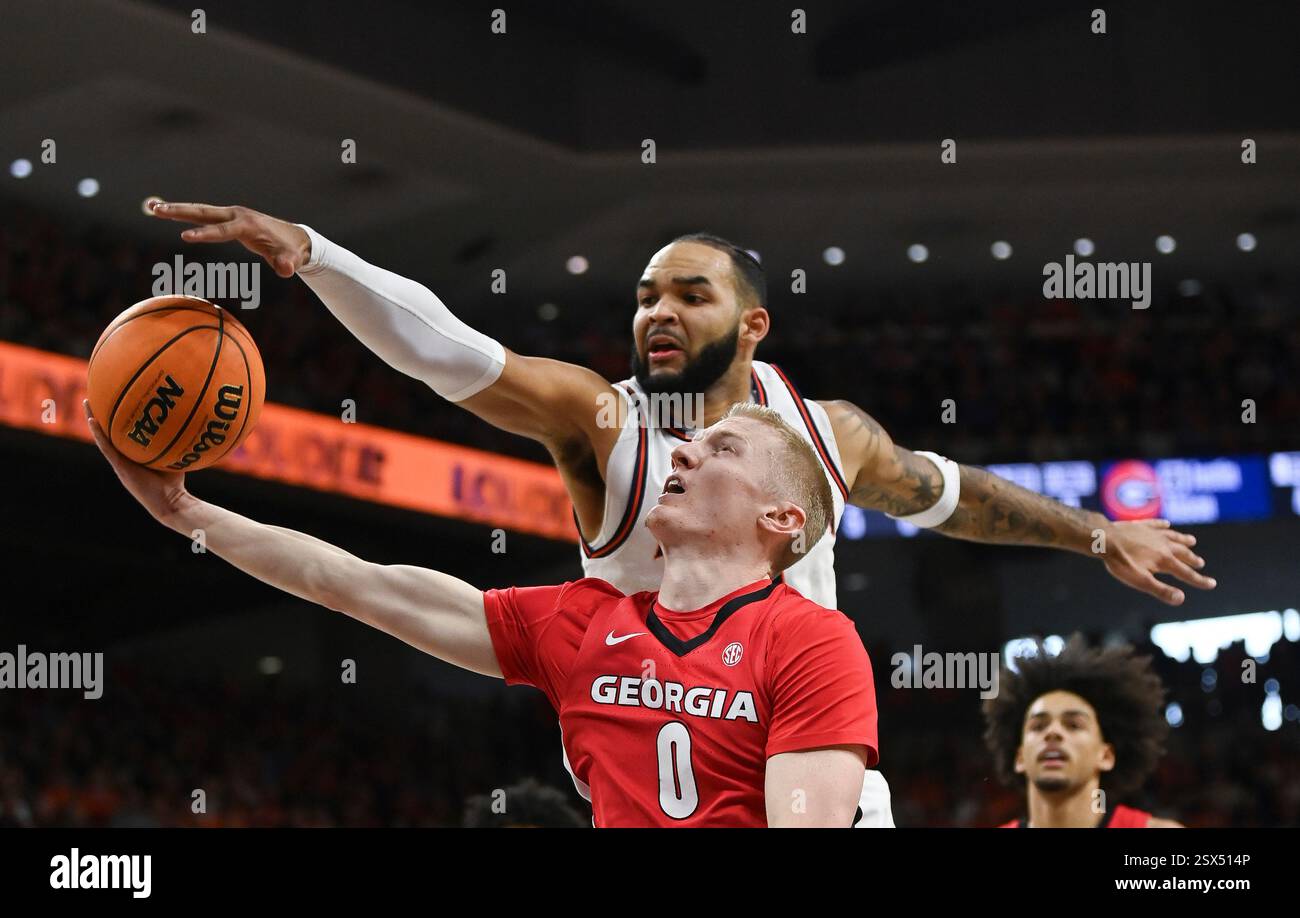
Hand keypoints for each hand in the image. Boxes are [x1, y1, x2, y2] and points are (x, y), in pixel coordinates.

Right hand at [84, 400, 193, 527]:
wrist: (171, 502)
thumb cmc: (175, 482)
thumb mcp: (174, 456)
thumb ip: (175, 440)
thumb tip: (188, 419)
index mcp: (132, 456)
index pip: (121, 434)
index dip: (115, 419)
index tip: (111, 401)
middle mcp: (123, 458)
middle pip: (109, 432)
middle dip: (101, 414)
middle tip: (95, 396)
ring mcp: (119, 463)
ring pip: (103, 438)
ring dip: (94, 420)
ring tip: (88, 402)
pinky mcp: (120, 467)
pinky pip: (107, 448)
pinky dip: (99, 434)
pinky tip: (92, 420)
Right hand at [147, 200, 310, 277]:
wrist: (294, 238)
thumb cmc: (291, 251)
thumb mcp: (292, 259)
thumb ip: (288, 264)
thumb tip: (286, 270)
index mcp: (247, 225)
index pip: (222, 230)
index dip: (205, 235)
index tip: (184, 237)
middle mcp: (236, 215)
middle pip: (204, 212)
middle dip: (180, 211)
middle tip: (156, 210)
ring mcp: (230, 214)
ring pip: (200, 211)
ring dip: (176, 209)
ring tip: (151, 207)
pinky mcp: (227, 218)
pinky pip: (203, 216)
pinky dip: (184, 213)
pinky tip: (164, 212)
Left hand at [1100, 519, 1215, 604]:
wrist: (1104, 539)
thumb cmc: (1120, 562)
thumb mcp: (1140, 581)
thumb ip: (1161, 590)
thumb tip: (1181, 598)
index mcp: (1165, 560)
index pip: (1186, 573)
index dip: (1200, 580)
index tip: (1212, 584)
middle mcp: (1163, 545)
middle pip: (1182, 553)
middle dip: (1192, 559)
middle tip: (1200, 563)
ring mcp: (1152, 533)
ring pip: (1173, 536)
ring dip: (1183, 540)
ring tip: (1192, 541)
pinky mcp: (1140, 525)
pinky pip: (1156, 524)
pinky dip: (1163, 525)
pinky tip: (1166, 523)